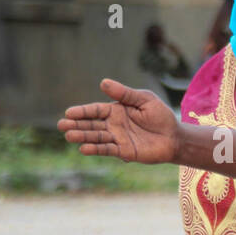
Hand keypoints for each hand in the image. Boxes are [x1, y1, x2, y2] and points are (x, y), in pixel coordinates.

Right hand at [57, 79, 179, 162]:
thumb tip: (103, 82)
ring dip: (82, 136)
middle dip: (77, 124)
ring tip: (69, 135)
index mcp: (116, 110)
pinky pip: (107, 150)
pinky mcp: (123, 151)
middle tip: (61, 125)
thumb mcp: (144, 99)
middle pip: (92, 124)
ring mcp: (117, 138)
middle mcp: (113, 124)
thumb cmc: (160, 115)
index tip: (69, 112)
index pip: (96, 110)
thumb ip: (124, 93)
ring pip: (96, 137)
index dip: (82, 111)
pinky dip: (95, 149)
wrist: (174, 137)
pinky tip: (83, 148)